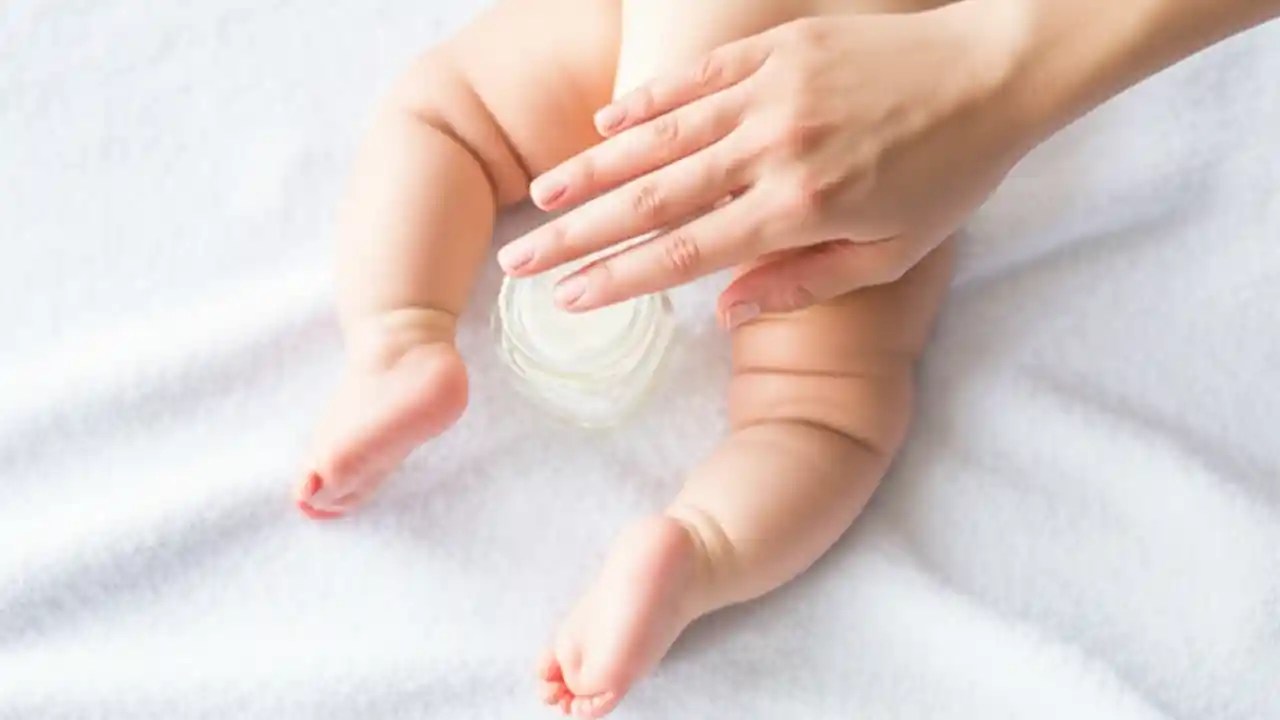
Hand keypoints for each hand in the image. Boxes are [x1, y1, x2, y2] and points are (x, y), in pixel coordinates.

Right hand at [498, 1, 1031, 325]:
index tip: (569, 299)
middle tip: (521, 262)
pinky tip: (603, 124)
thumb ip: (802, 284)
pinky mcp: (777, 49)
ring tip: (542, 198)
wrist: (995, 73)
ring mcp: (770, 92)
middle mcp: (773, 150)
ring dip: (592, 171)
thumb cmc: (950, 174)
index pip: (686, 252)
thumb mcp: (892, 254)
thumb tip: (720, 311)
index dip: (620, 278)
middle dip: (578, 236)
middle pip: (652, 200)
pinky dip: (646, 101)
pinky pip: (695, 79)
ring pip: (659, 137)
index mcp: (801, 209)